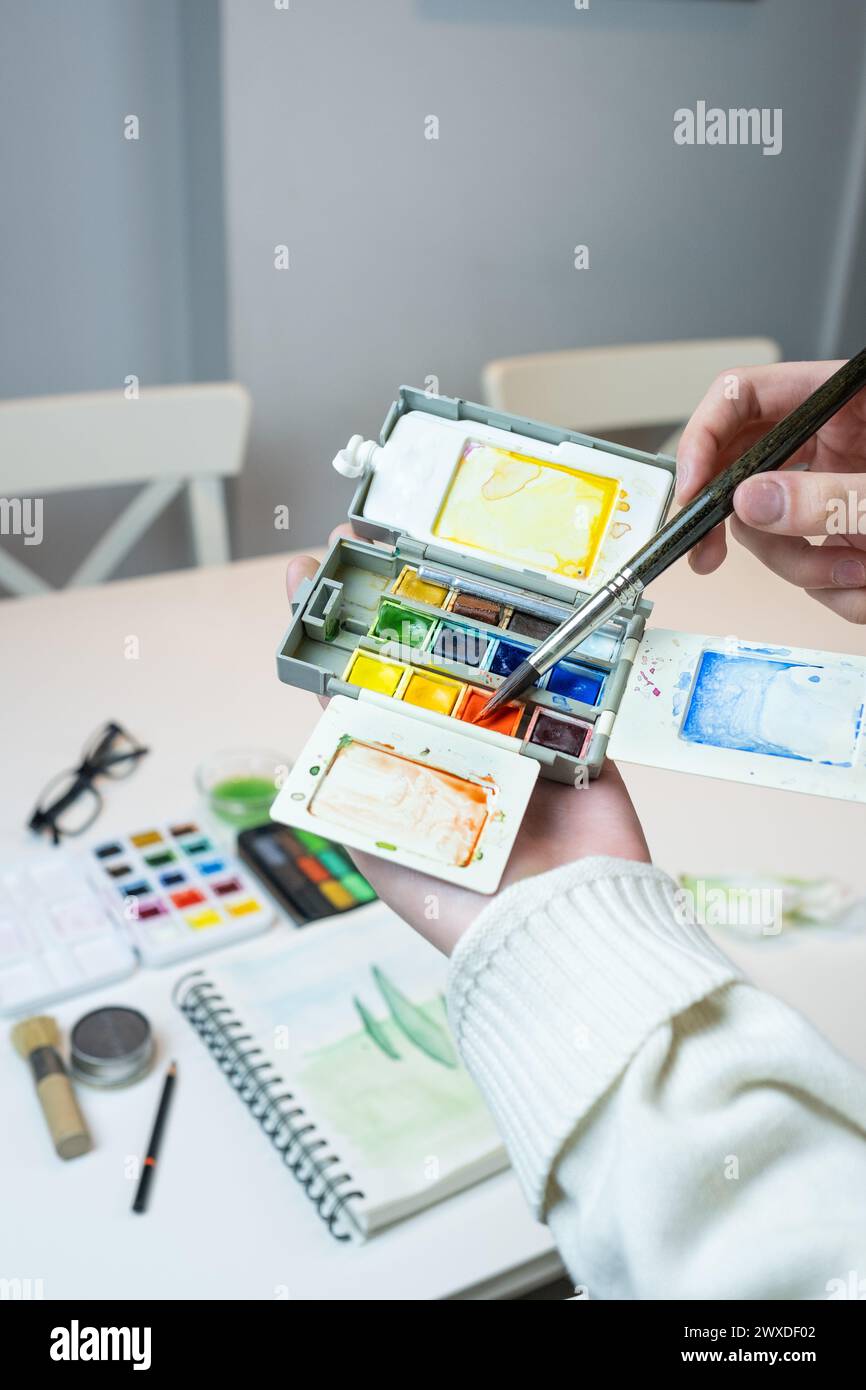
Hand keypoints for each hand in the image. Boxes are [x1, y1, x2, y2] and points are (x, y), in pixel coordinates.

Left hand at [286, 543, 649, 954]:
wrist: (554, 937)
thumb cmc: (454, 904)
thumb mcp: (373, 838)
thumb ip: (344, 773)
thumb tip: (310, 705)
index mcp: (409, 765)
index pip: (362, 681)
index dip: (334, 626)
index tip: (307, 571)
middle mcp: (461, 745)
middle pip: (429, 652)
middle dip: (401, 593)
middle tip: (372, 535)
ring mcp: (524, 738)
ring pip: (497, 654)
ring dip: (474, 600)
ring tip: (444, 541)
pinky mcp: (582, 741)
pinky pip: (571, 681)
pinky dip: (559, 638)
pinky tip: (535, 588)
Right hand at [677, 360, 865, 623]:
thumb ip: (828, 495)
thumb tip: (751, 502)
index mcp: (843, 399)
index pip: (743, 396)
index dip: (704, 437)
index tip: (690, 490)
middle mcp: (831, 441)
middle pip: (739, 469)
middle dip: (730, 522)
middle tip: (705, 555)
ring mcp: (831, 490)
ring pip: (770, 531)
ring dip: (805, 566)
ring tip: (860, 571)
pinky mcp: (839, 534)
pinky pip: (808, 567)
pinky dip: (835, 589)